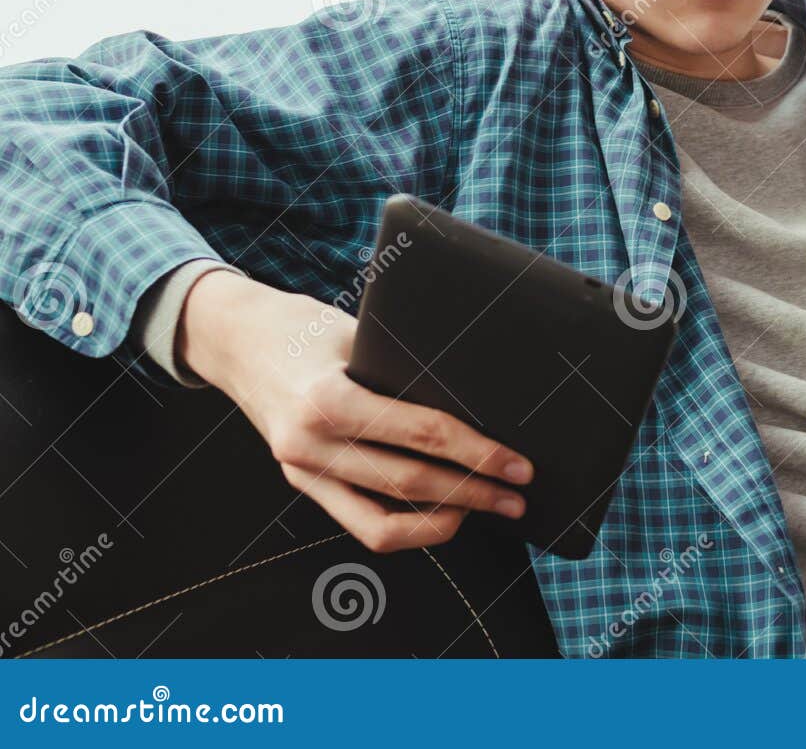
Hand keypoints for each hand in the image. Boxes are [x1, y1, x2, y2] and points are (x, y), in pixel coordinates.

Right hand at [177, 269, 535, 553]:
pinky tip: (444, 513)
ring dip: (446, 520)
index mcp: (328, 400)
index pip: (422, 436)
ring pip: (384, 522)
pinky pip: (361, 524)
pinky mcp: (302, 483)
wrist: (235, 340)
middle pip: (411, 483)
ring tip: (490, 508)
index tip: (519, 464)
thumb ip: (408, 372)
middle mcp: (310, 444)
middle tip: (520, 495)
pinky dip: (408, 526)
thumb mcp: (360, 335)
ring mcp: (302, 471)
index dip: (479, 453)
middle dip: (475, 492)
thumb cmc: (307, 328)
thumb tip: (484, 404)